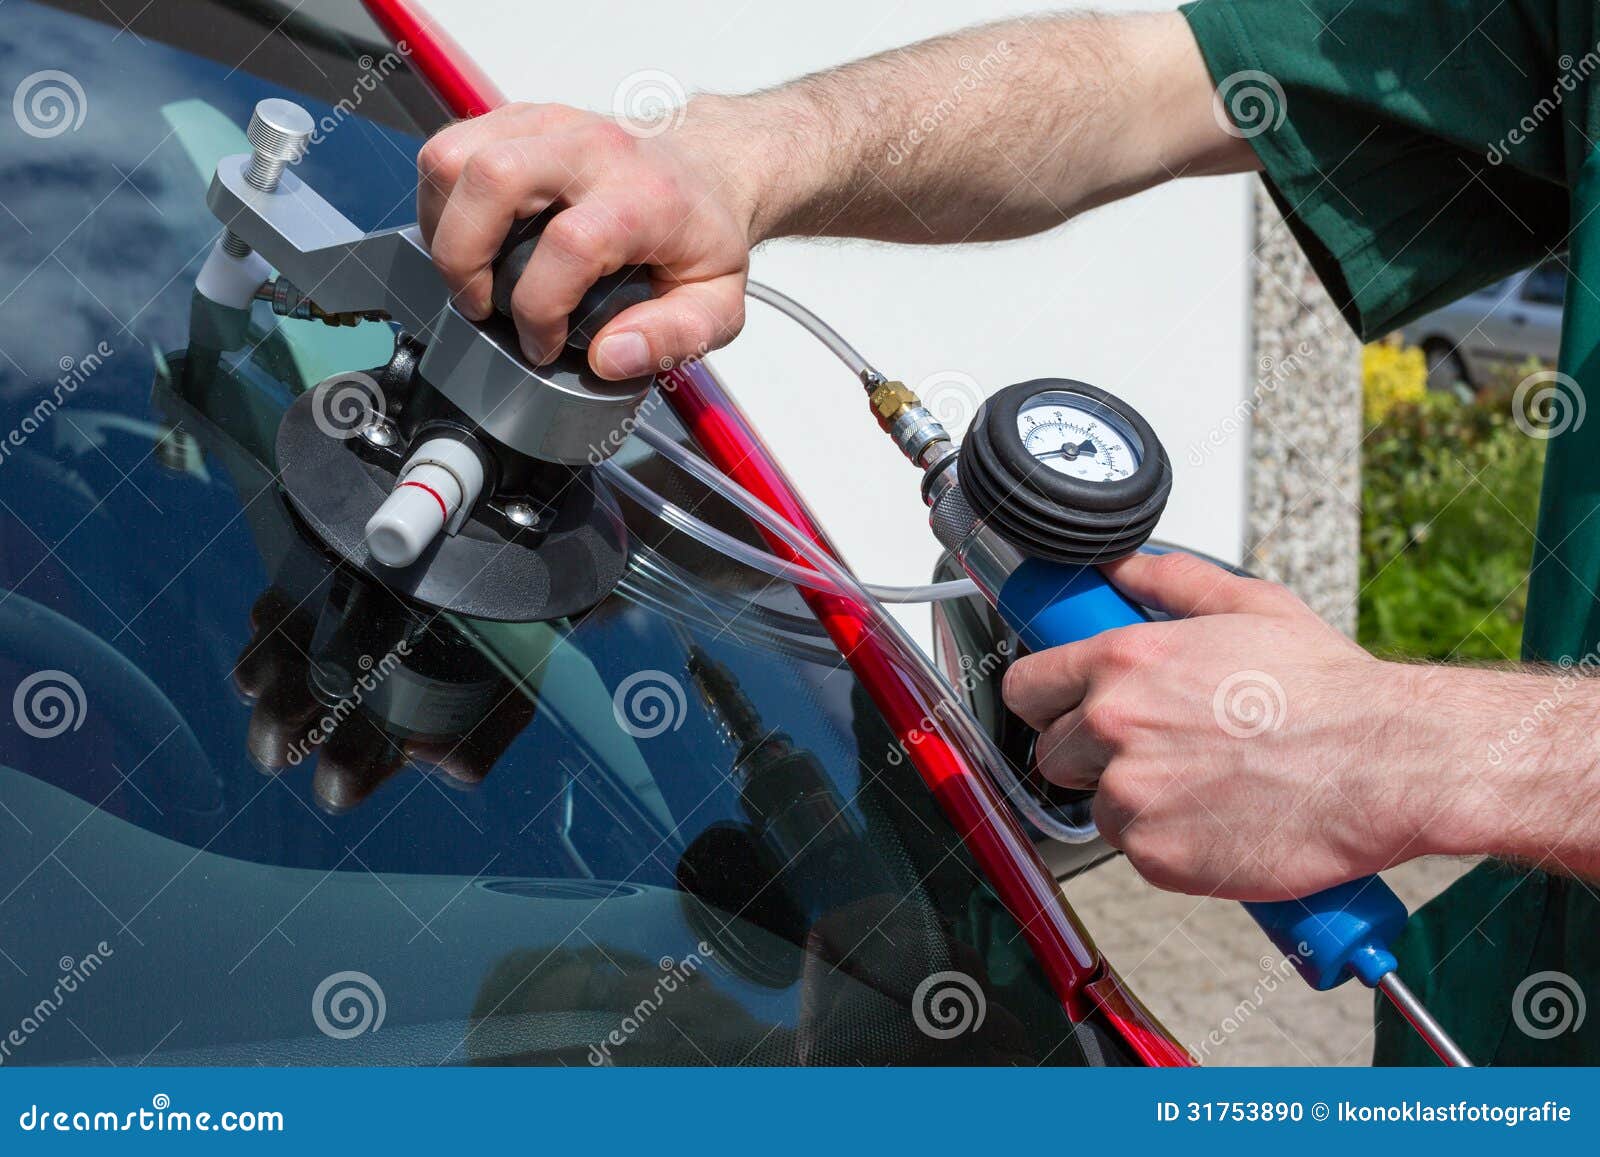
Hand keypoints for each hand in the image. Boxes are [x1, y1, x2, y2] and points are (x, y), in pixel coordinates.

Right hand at [416, 101, 756, 378]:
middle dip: (464, 259)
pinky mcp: (518, 119)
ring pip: (455, 156)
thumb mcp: (719, 304)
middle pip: (494, 178)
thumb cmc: (702, 234)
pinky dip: (440, 201)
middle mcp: (593, 149)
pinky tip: (468, 239)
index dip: (541, 308)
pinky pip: (449, 148)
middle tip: (482, 306)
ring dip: (442, 228)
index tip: (544, 344)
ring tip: (468, 274)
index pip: (570, 244)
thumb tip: (608, 358)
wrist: (706, 167)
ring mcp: (550, 125)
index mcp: (645, 196)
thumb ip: (673, 338)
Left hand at [1001, 552, 1430, 900]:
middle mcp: (1113, 727)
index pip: (1026, 686)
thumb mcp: (1250, 606)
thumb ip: (1172, 582)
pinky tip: (1220, 821)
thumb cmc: (1329, 690)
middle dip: (1092, 756)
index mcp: (1123, 663)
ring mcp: (1133, 796)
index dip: (1044, 701)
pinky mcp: (1159, 856)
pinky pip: (1140, 853)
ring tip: (1203, 787)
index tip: (1058, 710)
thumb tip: (1124, 567)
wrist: (1386, 763)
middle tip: (1156, 752)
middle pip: (1053, 754)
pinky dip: (1172, 845)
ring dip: (1137, 804)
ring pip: (1100, 808)